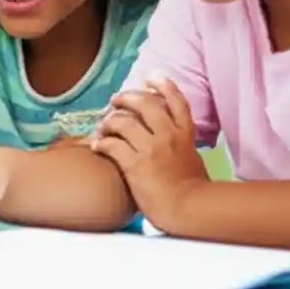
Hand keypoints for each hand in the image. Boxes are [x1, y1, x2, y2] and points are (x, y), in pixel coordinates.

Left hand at [91, 76, 208, 231]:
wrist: (189, 209)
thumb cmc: (193, 191)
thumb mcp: (193, 159)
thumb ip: (182, 145)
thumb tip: (174, 141)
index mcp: (184, 134)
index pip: (175, 101)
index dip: (163, 86)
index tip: (150, 78)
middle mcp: (168, 136)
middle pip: (144, 103)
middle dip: (126, 97)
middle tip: (115, 100)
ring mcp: (151, 149)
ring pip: (123, 121)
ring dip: (108, 122)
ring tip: (102, 128)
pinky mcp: (135, 164)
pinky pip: (111, 146)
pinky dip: (100, 143)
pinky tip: (96, 146)